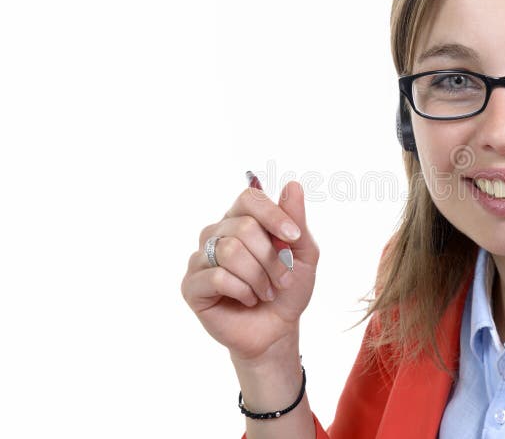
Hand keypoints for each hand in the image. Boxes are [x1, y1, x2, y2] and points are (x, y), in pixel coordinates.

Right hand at [181, 180, 318, 363]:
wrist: (276, 330)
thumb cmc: (288, 289)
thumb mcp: (303, 254)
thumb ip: (296, 221)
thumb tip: (292, 185)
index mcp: (241, 219)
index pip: (249, 198)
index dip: (273, 215)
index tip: (294, 238)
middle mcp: (216, 233)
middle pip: (243, 227)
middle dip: (271, 257)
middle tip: (283, 280)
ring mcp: (200, 258)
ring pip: (230, 251)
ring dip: (258, 277)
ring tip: (266, 292)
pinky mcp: (191, 285)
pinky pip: (216, 277)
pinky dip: (242, 291)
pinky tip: (248, 300)